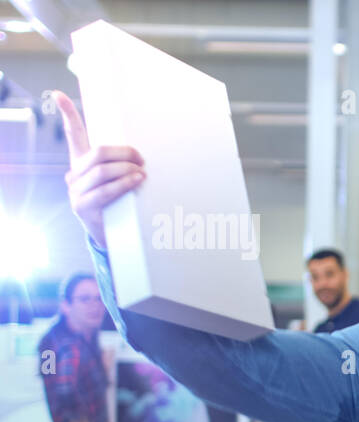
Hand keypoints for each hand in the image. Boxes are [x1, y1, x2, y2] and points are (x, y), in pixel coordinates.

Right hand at [51, 90, 145, 248]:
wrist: (113, 237)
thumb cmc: (121, 203)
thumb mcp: (120, 180)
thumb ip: (124, 165)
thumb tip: (146, 154)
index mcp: (82, 163)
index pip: (74, 135)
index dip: (67, 114)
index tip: (59, 93)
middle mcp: (75, 174)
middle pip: (97, 153)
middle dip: (123, 152)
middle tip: (142, 159)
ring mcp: (76, 192)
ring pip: (102, 171)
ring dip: (127, 169)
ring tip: (142, 173)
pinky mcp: (83, 208)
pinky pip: (104, 191)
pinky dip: (124, 184)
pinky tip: (137, 181)